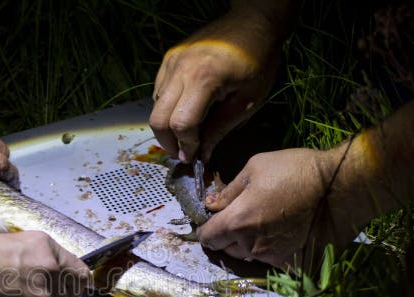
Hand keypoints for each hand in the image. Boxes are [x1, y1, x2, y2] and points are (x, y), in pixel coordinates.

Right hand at [149, 7, 286, 162]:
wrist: (253, 21)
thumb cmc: (259, 59)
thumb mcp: (248, 100)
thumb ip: (221, 129)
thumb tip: (203, 154)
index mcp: (204, 79)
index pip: (181, 123)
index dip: (186, 146)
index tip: (193, 157)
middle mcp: (181, 69)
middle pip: (158, 118)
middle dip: (168, 142)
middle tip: (183, 153)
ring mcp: (172, 62)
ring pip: (155, 106)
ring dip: (166, 126)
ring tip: (184, 135)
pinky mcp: (170, 58)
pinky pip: (159, 91)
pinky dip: (167, 108)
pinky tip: (184, 112)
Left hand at [196, 148, 361, 268]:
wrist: (341, 186)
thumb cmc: (296, 170)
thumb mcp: (255, 168)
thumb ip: (229, 191)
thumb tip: (210, 205)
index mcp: (237, 221)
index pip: (208, 237)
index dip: (207, 229)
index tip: (212, 222)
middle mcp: (251, 245)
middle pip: (226, 248)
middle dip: (227, 236)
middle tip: (240, 219)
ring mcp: (272, 257)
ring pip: (248, 256)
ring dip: (248, 244)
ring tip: (264, 224)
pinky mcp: (292, 263)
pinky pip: (271, 260)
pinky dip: (271, 250)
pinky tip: (282, 234)